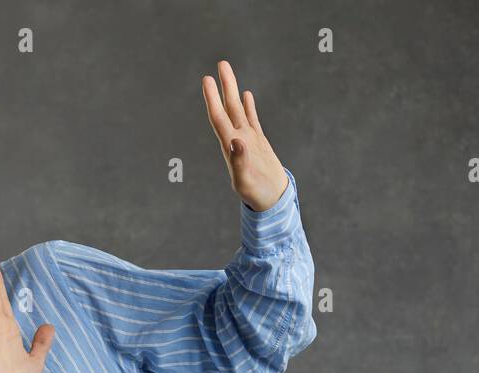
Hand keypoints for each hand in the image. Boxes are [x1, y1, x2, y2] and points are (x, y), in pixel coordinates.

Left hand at [202, 59, 289, 211]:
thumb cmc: (257, 195)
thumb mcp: (246, 182)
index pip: (219, 118)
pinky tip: (246, 95)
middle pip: (228, 108)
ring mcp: (248, 139)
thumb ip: (239, 162)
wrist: (271, 201)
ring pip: (238, 110)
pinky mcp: (259, 142)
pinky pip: (251, 119)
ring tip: (227, 72)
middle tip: (220, 65)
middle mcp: (237, 139)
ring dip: (232, 91)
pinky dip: (248, 106)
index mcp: (231, 147)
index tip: (207, 80)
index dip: (212, 99)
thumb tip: (235, 141)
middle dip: (223, 87)